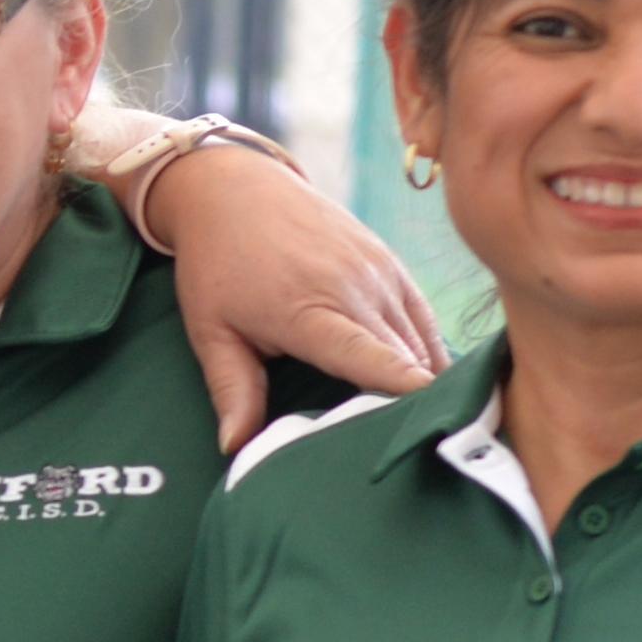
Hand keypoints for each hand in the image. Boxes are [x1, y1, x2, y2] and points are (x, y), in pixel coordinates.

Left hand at [153, 141, 450, 451]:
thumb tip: (234, 446)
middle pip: (405, 360)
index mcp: (309, 310)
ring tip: (427, 428)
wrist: (234, 189)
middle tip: (416, 452)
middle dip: (414, 407)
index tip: (431, 419)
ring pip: (421, 343)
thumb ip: (232, 390)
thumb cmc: (217, 264)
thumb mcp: (210, 330)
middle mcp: (355, 289)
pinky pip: (424, 319)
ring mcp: (380, 273)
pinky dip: (430, 353)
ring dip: (426, 382)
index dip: (402, 387)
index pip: (369, 356)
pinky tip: (429, 386)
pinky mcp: (392, 264)